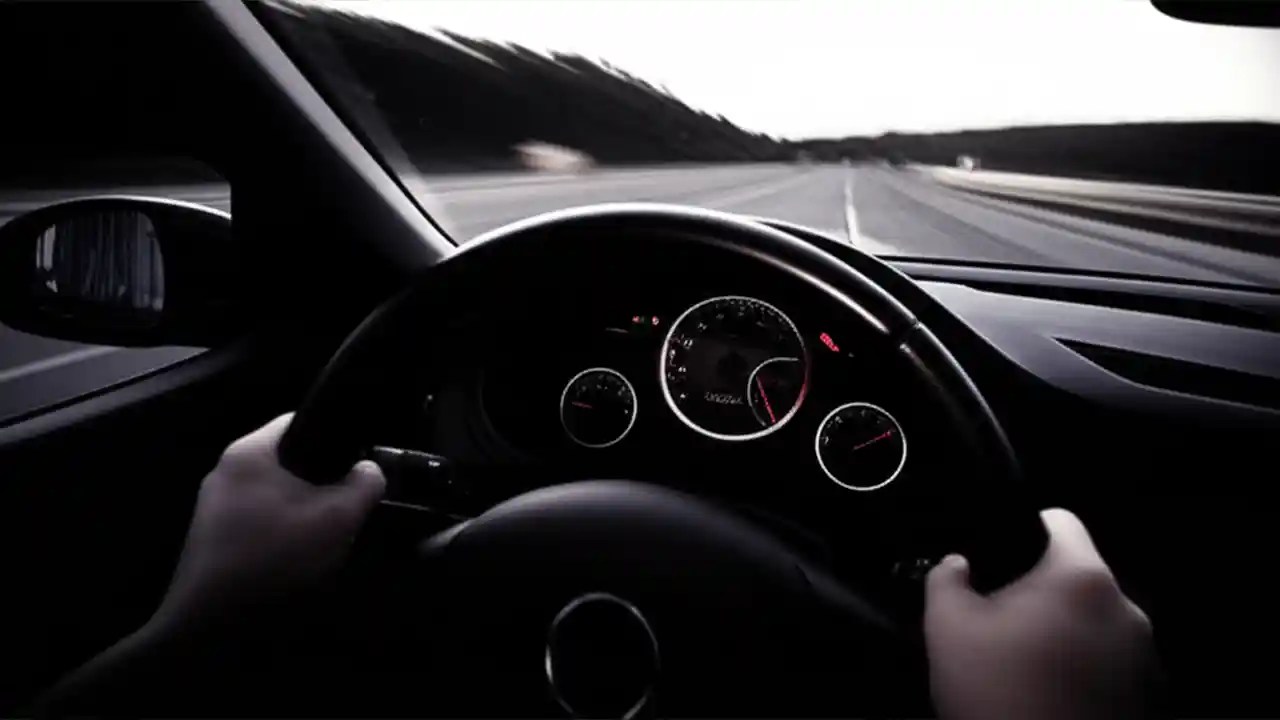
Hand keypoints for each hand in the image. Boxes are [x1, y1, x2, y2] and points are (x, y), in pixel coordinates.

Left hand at [152, 413, 385, 632]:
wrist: (213, 627)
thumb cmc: (275, 558)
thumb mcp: (337, 519)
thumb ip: (364, 485)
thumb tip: (370, 470)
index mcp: (249, 453)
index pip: (299, 421)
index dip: (337, 434)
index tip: (362, 459)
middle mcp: (224, 472)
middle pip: (289, 462)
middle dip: (323, 482)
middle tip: (352, 503)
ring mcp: (213, 509)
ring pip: (276, 496)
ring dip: (304, 513)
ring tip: (329, 536)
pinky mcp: (213, 541)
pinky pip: (260, 524)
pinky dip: (283, 535)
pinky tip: (299, 560)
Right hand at [925, 508, 1157, 719]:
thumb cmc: (998, 695)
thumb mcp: (947, 628)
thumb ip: (946, 579)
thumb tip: (955, 565)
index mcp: (1080, 577)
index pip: (1059, 520)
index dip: (1024, 529)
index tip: (1002, 556)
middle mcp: (1126, 608)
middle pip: (1076, 576)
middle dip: (1040, 593)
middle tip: (1001, 623)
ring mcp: (1143, 656)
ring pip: (1094, 621)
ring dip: (1064, 632)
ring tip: (1023, 666)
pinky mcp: (1148, 695)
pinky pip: (1110, 662)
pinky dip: (1083, 669)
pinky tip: (1047, 692)